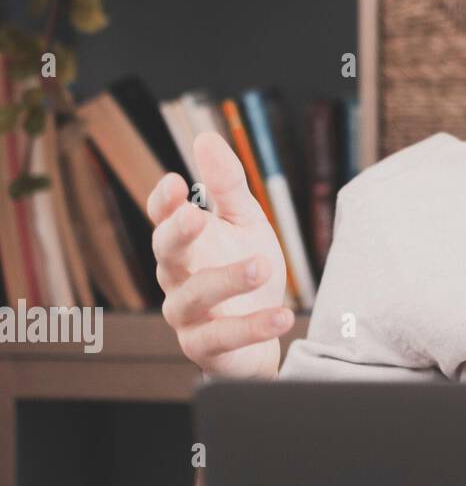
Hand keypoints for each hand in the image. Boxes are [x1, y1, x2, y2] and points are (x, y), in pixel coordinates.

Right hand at [147, 131, 292, 378]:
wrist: (262, 332)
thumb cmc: (244, 267)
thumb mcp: (244, 221)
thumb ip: (227, 185)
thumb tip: (205, 137)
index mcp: (184, 243)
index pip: (163, 219)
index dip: (163, 202)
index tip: (174, 181)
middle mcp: (177, 277)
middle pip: (166, 254)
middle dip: (178, 234)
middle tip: (196, 216)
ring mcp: (187, 316)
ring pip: (194, 297)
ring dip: (226, 280)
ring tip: (262, 265)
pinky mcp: (205, 348)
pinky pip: (223, 339)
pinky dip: (253, 327)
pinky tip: (283, 315)